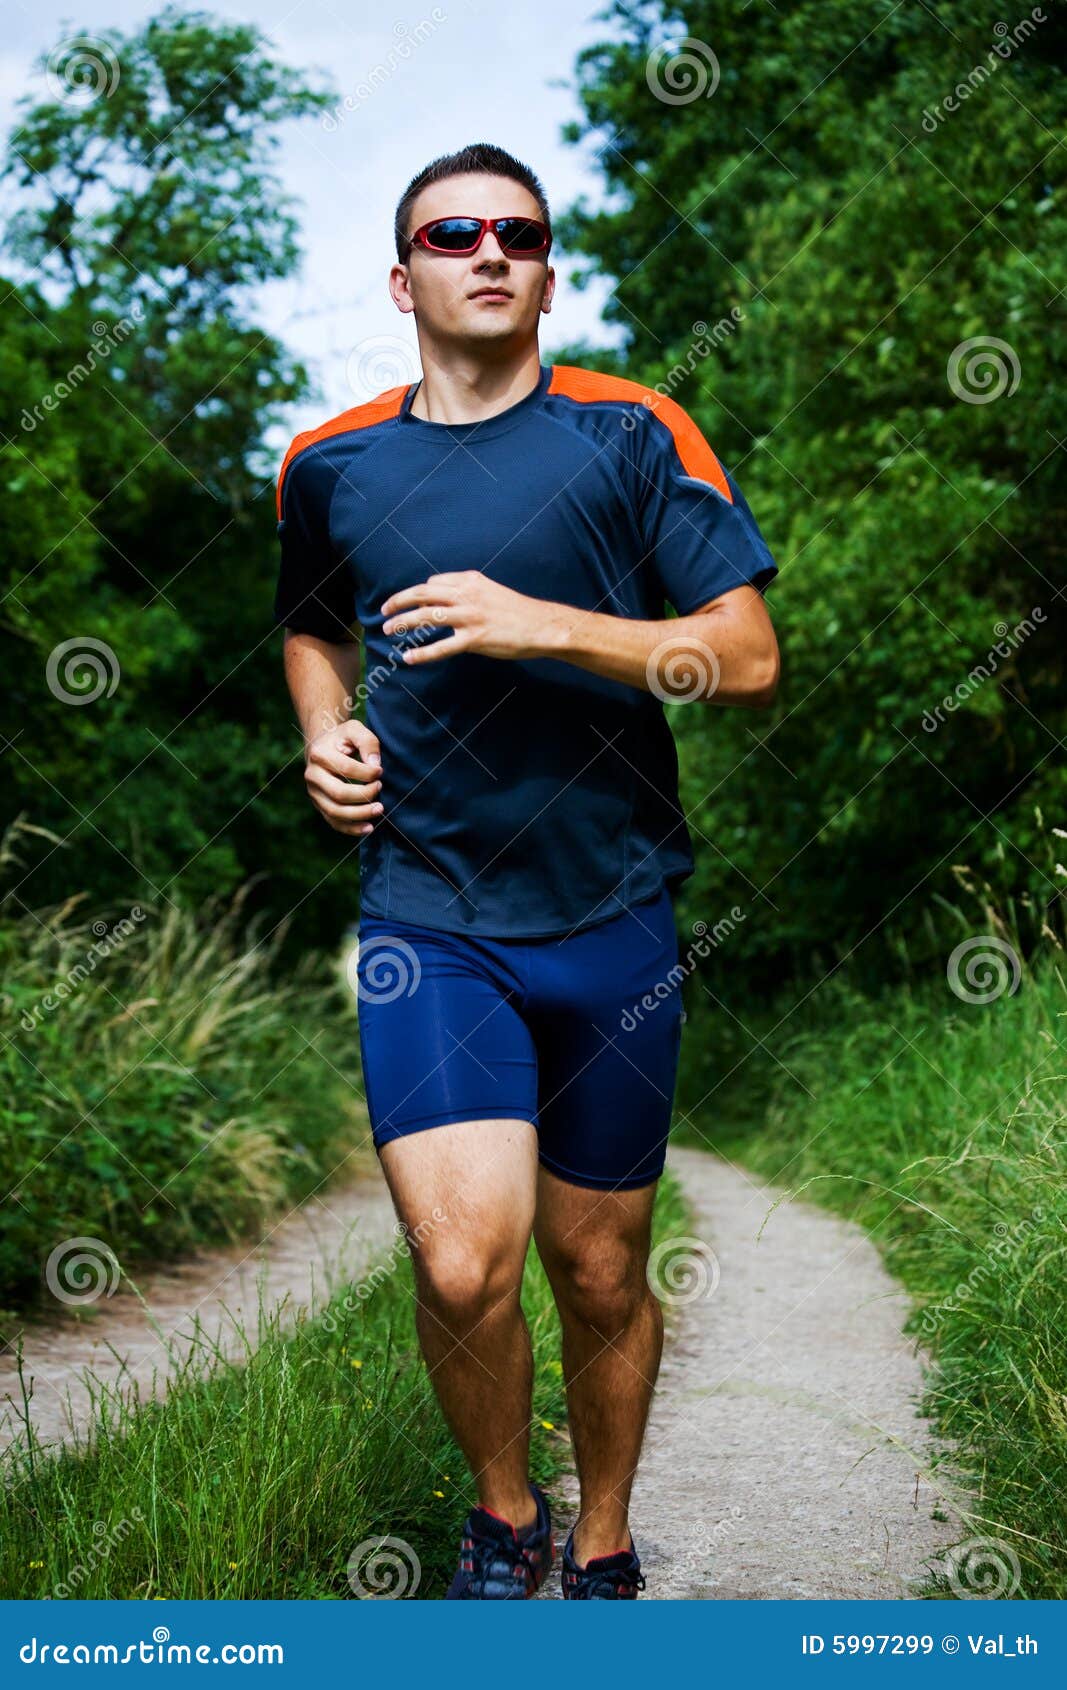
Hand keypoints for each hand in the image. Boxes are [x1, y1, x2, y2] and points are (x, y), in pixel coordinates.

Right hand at [303, 719, 383, 836]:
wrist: (323, 748)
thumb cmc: (342, 738)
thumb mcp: (355, 729)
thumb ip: (367, 742)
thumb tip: (375, 765)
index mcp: (319, 754)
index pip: (345, 769)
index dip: (367, 773)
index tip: (380, 770)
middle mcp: (312, 775)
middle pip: (339, 793)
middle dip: (364, 795)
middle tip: (380, 788)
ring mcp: (314, 793)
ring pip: (335, 811)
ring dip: (360, 814)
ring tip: (380, 809)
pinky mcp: (319, 805)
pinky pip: (334, 822)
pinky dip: (351, 828)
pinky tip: (369, 828)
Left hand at [381, 572, 559, 664]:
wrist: (541, 625)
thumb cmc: (517, 611)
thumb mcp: (491, 591)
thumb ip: (468, 591)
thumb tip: (444, 597)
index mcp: (470, 581)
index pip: (433, 583)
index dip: (417, 593)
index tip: (408, 603)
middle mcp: (466, 595)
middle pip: (422, 594)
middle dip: (398, 601)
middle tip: (384, 611)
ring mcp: (469, 617)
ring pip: (426, 617)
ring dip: (402, 623)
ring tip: (387, 630)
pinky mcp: (474, 639)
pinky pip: (441, 647)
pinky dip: (422, 653)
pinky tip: (409, 658)